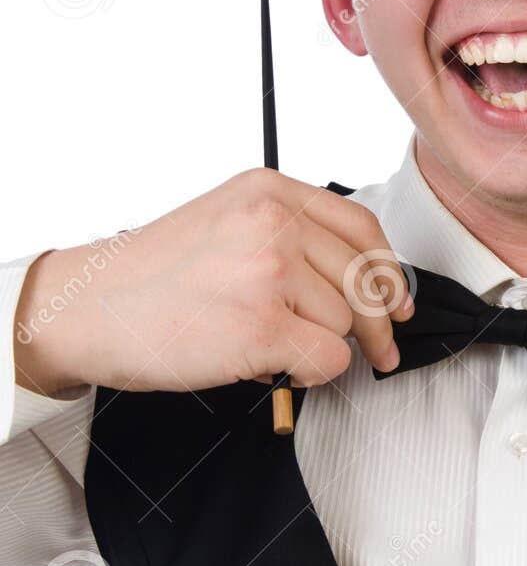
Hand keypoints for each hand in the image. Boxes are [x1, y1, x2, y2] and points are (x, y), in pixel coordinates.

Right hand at [13, 169, 412, 397]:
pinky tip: (277, 368)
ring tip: (274, 347)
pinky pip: (328, 358)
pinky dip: (313, 375)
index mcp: (269, 190)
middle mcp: (274, 222)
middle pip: (364, 279)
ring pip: (345, 323)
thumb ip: (289, 235)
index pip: (360, 226)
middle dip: (378, 325)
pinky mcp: (261, 325)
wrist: (90, 307)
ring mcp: (269, 271)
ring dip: (322, 347)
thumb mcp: (226, 222)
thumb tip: (360, 282)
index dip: (387, 273)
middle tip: (381, 352)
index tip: (398, 304)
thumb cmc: (155, 276)